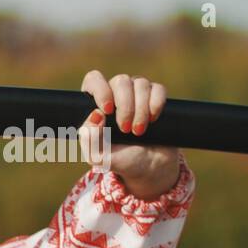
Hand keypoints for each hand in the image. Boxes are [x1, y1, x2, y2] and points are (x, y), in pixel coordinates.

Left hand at [79, 70, 180, 199]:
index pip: (94, 80)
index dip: (100, 89)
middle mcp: (115, 96)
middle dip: (125, 105)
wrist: (149, 167)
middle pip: (120, 80)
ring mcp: (136, 95)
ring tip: (139, 131)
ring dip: (141, 109)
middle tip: (125, 129)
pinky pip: (158, 88)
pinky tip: (153, 119)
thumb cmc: (121, 160)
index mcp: (96, 105)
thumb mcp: (99, 157)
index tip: (107, 110)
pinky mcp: (156, 98)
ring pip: (140, 83)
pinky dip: (156, 103)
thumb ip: (90, 139)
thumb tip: (95, 115)